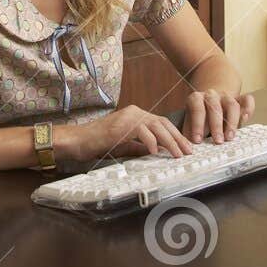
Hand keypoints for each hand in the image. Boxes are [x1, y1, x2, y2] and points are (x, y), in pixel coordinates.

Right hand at [56, 104, 194, 162]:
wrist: (79, 140)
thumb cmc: (99, 144)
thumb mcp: (125, 145)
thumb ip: (141, 146)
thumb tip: (158, 151)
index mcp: (136, 115)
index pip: (161, 122)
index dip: (175, 135)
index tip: (185, 147)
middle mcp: (134, 112)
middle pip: (163, 123)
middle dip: (178, 138)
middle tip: (188, 152)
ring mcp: (128, 116)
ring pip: (156, 126)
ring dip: (170, 142)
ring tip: (178, 154)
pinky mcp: (122, 124)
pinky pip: (142, 132)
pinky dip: (151, 142)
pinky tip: (156, 152)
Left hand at [184, 89, 254, 142]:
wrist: (209, 101)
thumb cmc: (199, 116)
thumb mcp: (189, 122)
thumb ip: (189, 133)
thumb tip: (188, 147)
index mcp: (196, 98)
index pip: (197, 108)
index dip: (197, 124)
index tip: (198, 140)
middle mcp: (211, 95)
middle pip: (215, 107)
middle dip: (216, 126)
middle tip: (217, 141)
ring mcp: (226, 96)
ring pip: (232, 105)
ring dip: (232, 122)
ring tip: (230, 137)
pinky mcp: (239, 99)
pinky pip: (247, 100)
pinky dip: (248, 109)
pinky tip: (245, 119)